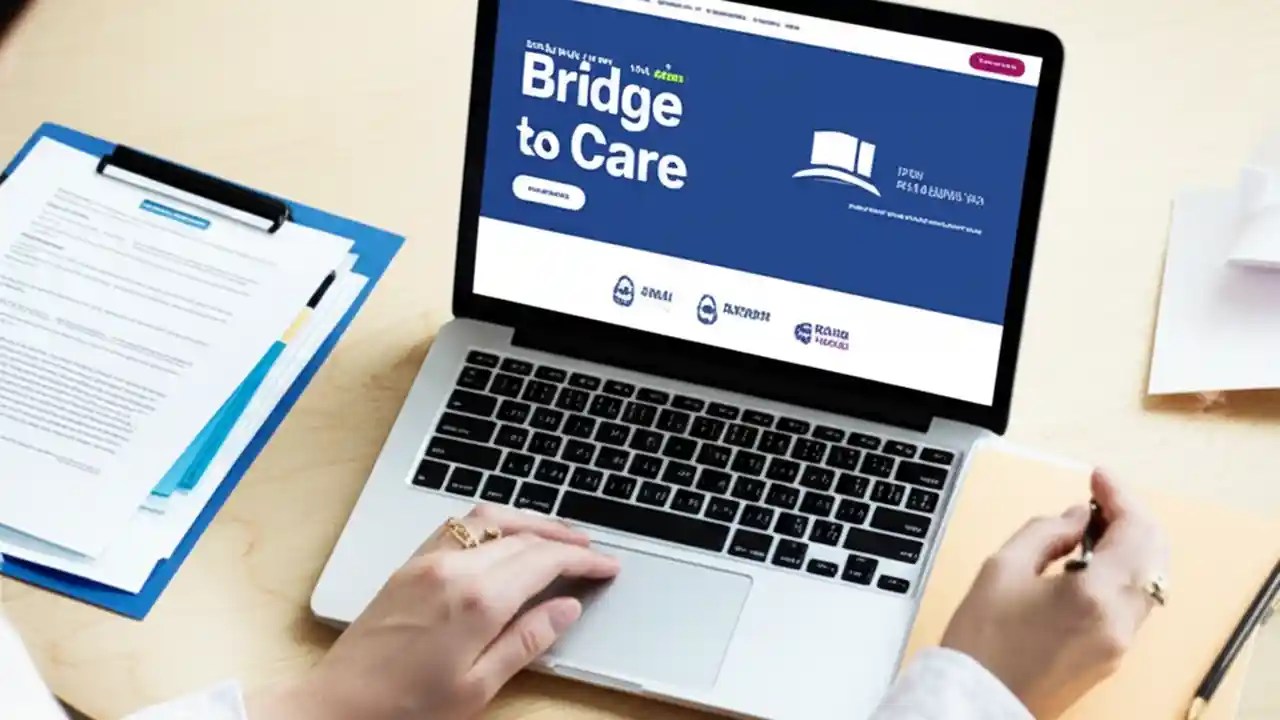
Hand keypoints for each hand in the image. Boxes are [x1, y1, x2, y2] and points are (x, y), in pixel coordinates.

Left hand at [248, 505, 619, 719]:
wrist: (339, 704)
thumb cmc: (406, 706)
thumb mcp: (480, 686)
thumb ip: (528, 640)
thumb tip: (566, 609)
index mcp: (478, 600)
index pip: (545, 561)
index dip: (583, 561)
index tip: (607, 566)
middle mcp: (455, 568)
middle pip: (524, 536)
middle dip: (564, 539)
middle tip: (593, 551)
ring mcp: (429, 560)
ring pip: (492, 518)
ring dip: (531, 521)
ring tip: (558, 535)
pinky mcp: (410, 564)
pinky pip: (462, 524)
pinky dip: (495, 520)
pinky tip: (506, 533)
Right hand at [941, 470, 1169, 717]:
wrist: (978, 702)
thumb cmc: (982, 642)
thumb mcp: (1002, 568)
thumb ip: (1045, 531)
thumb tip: (1076, 517)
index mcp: (1096, 596)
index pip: (1134, 530)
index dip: (1118, 495)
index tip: (1098, 477)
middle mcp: (1119, 622)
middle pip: (1154, 554)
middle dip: (1130, 518)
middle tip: (1096, 499)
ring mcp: (1120, 644)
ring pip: (1148, 580)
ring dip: (1128, 546)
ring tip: (1089, 529)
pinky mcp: (1111, 657)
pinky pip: (1132, 603)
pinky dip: (1121, 573)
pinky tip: (1088, 563)